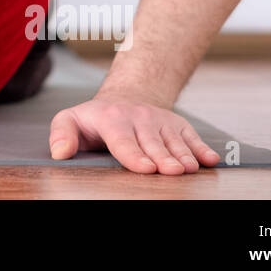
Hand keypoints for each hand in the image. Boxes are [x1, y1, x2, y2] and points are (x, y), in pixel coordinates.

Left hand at [48, 93, 221, 173]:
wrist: (124, 98)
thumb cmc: (93, 119)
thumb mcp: (70, 120)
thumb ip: (61, 134)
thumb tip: (59, 152)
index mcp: (111, 120)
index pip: (123, 140)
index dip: (134, 155)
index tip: (145, 168)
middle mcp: (138, 118)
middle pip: (153, 143)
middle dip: (163, 158)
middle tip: (172, 172)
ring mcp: (160, 120)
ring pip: (174, 141)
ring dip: (184, 155)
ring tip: (190, 169)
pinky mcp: (177, 124)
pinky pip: (192, 136)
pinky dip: (202, 148)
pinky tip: (211, 160)